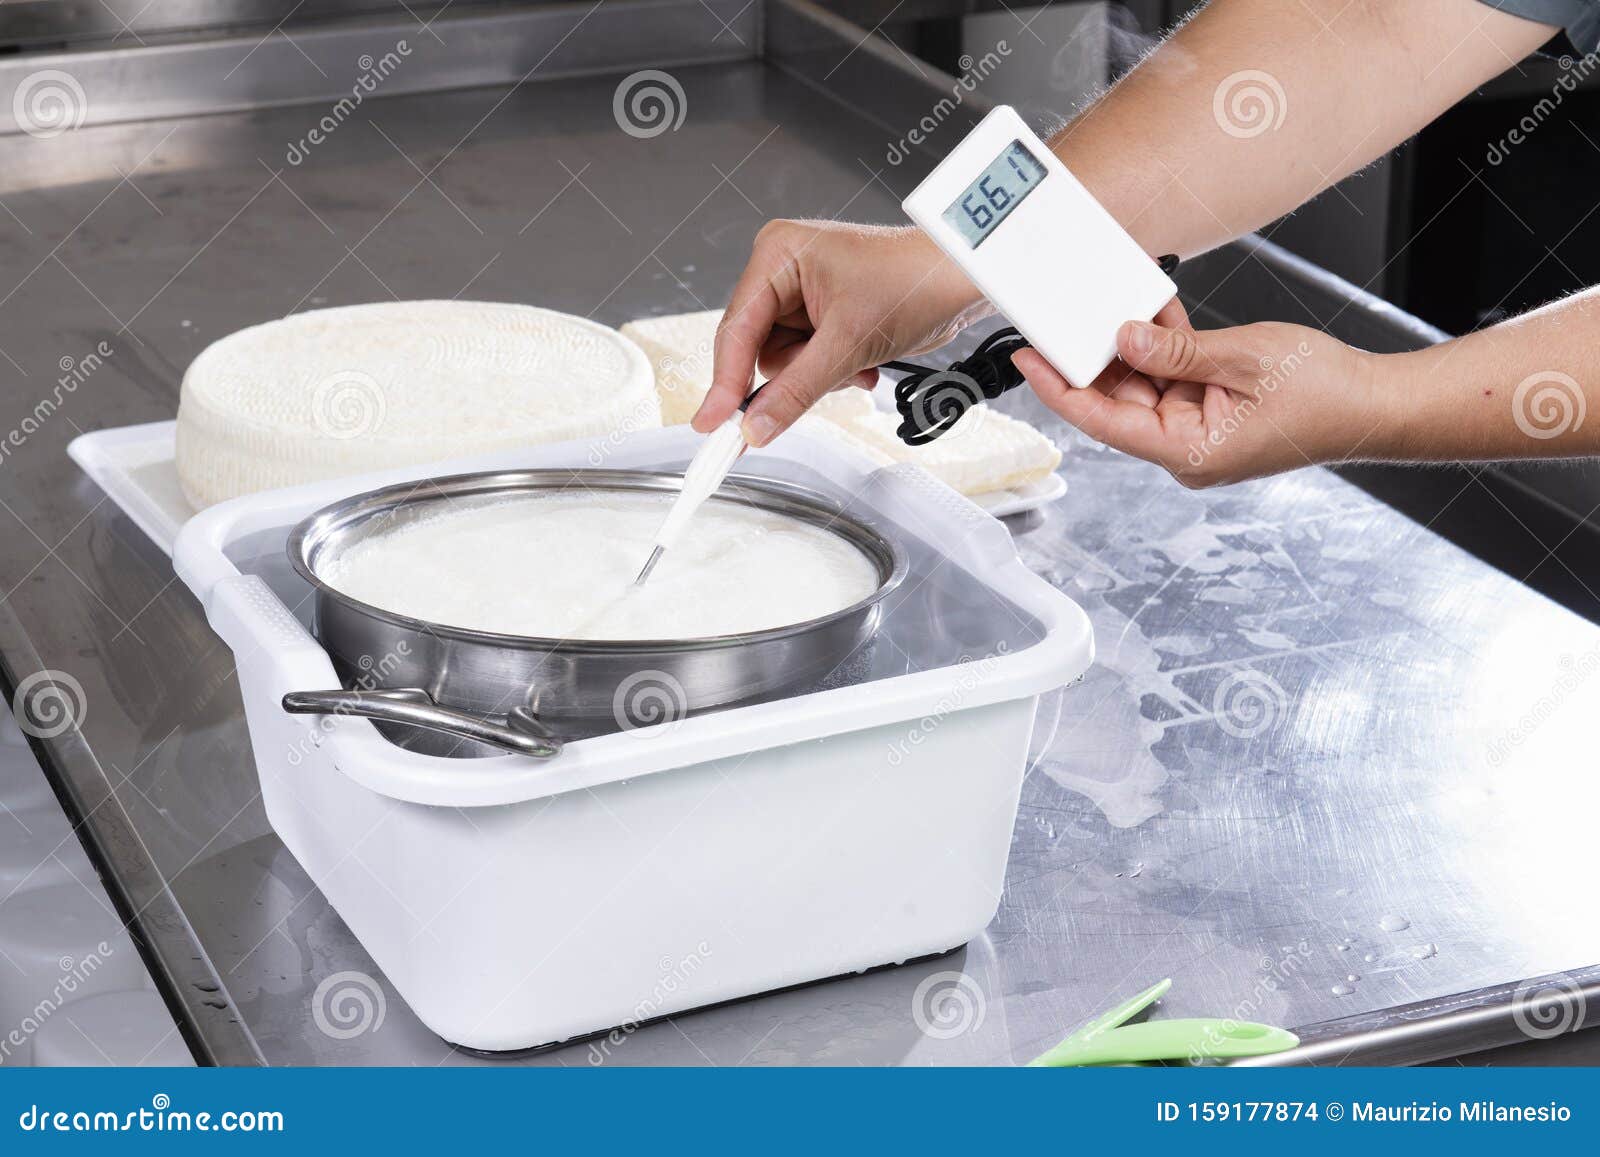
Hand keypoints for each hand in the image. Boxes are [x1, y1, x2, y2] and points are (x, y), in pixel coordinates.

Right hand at [694, 220, 989, 444]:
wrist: (963, 280)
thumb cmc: (916, 281)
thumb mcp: (849, 343)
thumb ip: (795, 390)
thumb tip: (755, 426)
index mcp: (777, 254)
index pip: (736, 329)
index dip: (723, 383)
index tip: (710, 424)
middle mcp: (783, 269)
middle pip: (757, 350)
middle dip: (795, 373)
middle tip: (821, 382)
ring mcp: (802, 293)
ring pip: (783, 363)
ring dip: (819, 375)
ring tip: (856, 360)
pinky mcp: (822, 314)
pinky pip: (806, 362)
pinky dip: (833, 371)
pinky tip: (861, 362)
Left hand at [1011, 304, 1383, 486]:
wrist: (1374, 402)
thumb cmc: (1324, 393)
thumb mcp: (1241, 358)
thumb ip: (1176, 350)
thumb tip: (1123, 337)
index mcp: (1187, 452)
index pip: (1101, 421)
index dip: (1059, 389)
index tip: (1027, 359)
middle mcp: (1185, 449)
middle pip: (1117, 402)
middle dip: (1092, 359)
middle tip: (1058, 319)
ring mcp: (1198, 431)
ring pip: (1143, 387)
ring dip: (1131, 348)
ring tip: (1109, 308)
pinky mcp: (1212, 412)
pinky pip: (1172, 379)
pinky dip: (1163, 347)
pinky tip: (1153, 313)